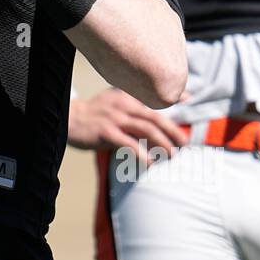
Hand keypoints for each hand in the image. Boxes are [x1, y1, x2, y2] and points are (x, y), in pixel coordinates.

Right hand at [68, 87, 187, 161]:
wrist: (68, 119)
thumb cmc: (95, 113)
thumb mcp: (114, 99)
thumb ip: (133, 102)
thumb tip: (156, 112)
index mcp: (127, 96)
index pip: (154, 97)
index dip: (173, 97)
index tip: (190, 101)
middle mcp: (123, 105)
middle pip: (155, 116)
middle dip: (173, 130)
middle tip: (184, 142)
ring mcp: (115, 118)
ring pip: (146, 129)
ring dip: (162, 143)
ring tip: (172, 155)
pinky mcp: (106, 132)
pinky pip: (129, 144)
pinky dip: (142, 154)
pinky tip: (150, 163)